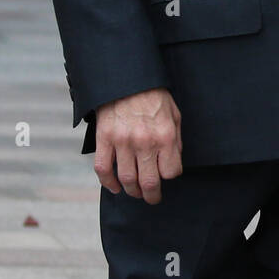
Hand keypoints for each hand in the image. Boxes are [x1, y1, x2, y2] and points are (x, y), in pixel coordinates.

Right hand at [93, 88, 182, 204]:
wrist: (127, 79)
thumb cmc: (154, 97)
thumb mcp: (174, 116)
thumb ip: (175, 141)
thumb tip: (173, 162)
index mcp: (165, 136)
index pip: (171, 172)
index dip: (169, 176)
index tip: (166, 175)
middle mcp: (144, 142)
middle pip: (148, 182)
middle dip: (151, 195)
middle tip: (152, 198)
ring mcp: (122, 141)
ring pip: (126, 179)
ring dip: (132, 191)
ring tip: (135, 192)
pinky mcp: (104, 139)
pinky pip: (103, 168)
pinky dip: (108, 183)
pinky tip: (115, 187)